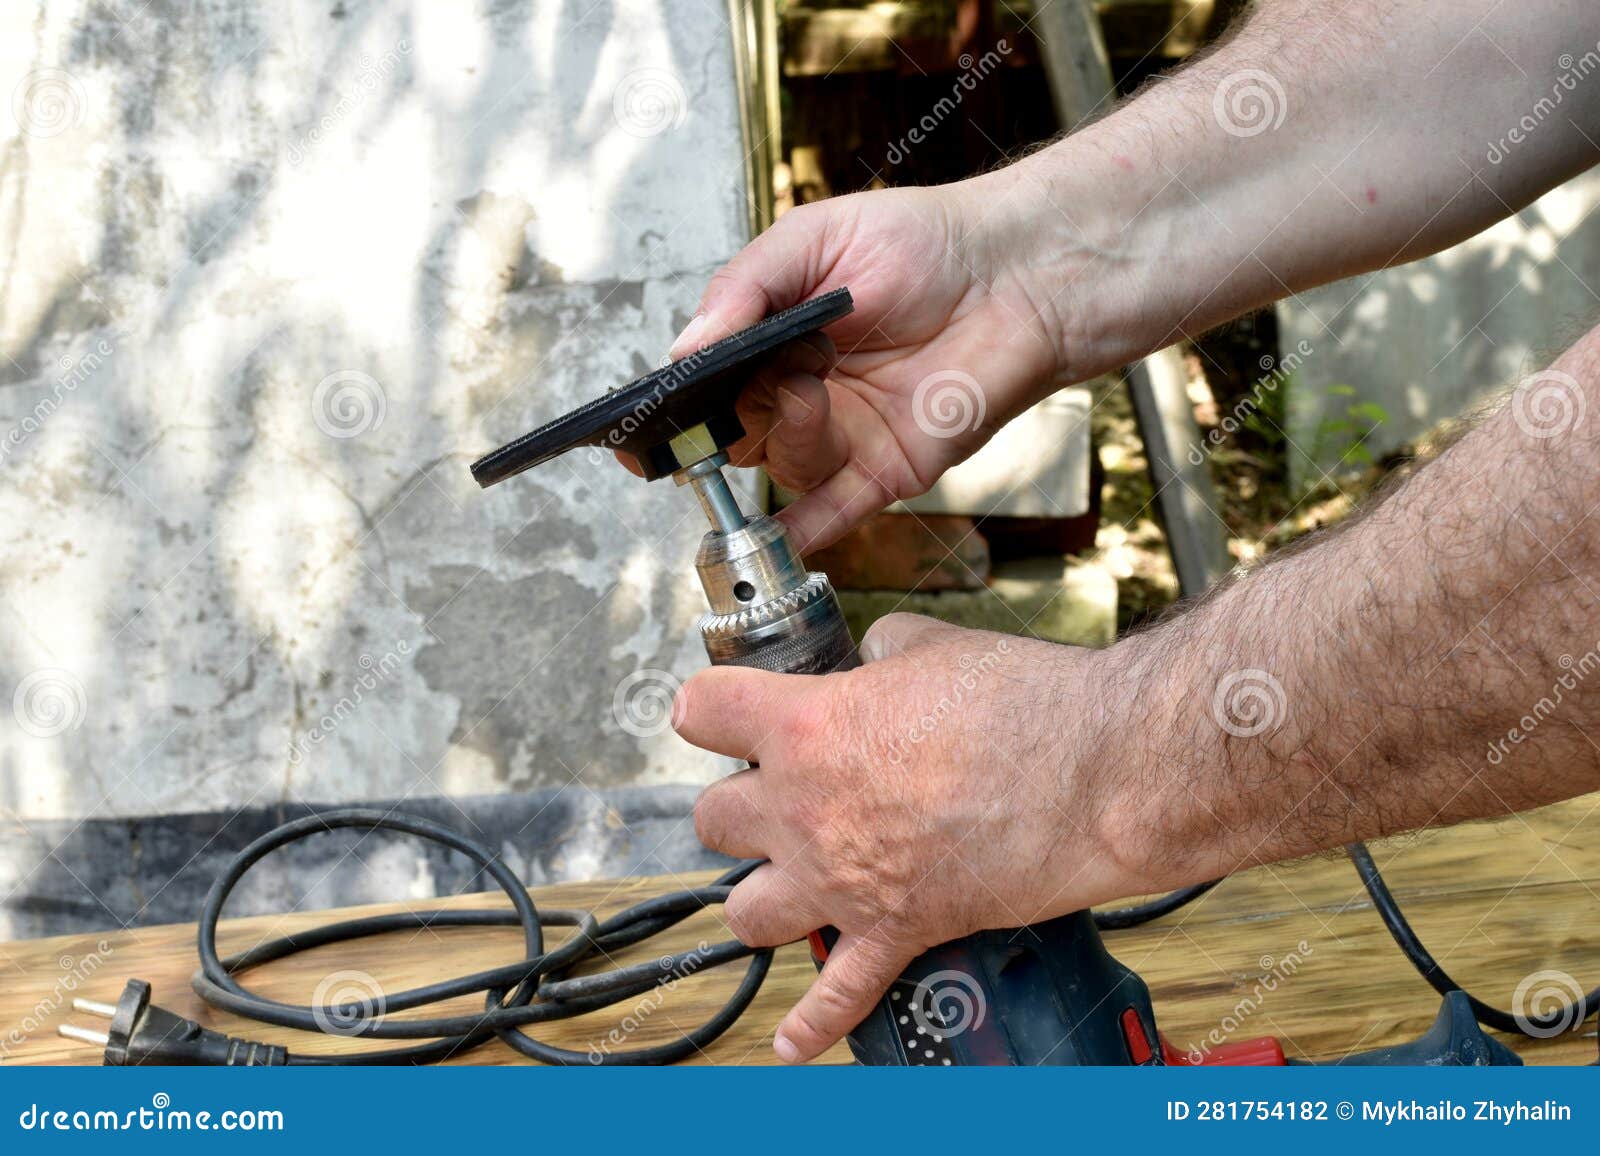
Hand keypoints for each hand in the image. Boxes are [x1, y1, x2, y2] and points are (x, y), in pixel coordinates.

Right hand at [663, 177, 1073, 550]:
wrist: (1015, 272)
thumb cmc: (923, 242)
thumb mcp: (813, 240)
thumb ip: (744, 288)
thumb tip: (686, 347)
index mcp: (775, 344)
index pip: (708, 388)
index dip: (676, 408)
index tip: (647, 421)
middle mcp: (803, 396)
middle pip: (737, 434)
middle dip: (738, 412)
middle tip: (770, 369)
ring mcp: (846, 436)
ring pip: (782, 466)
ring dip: (786, 433)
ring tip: (813, 384)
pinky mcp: (891, 468)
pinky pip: (836, 512)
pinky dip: (807, 533)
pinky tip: (783, 539)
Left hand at [673, 613, 1144, 1062]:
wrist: (1095, 772)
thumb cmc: (1023, 704)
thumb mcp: (934, 646)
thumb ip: (882, 651)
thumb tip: (875, 656)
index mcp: (806, 727)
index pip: (699, 712)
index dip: (708, 708)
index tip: (718, 712)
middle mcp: (805, 809)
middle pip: (710, 820)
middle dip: (738, 806)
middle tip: (777, 794)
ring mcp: (842, 880)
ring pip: (745, 912)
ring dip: (760, 896)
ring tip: (786, 880)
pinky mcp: (894, 932)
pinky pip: (836, 996)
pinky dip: (814, 1024)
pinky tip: (792, 1040)